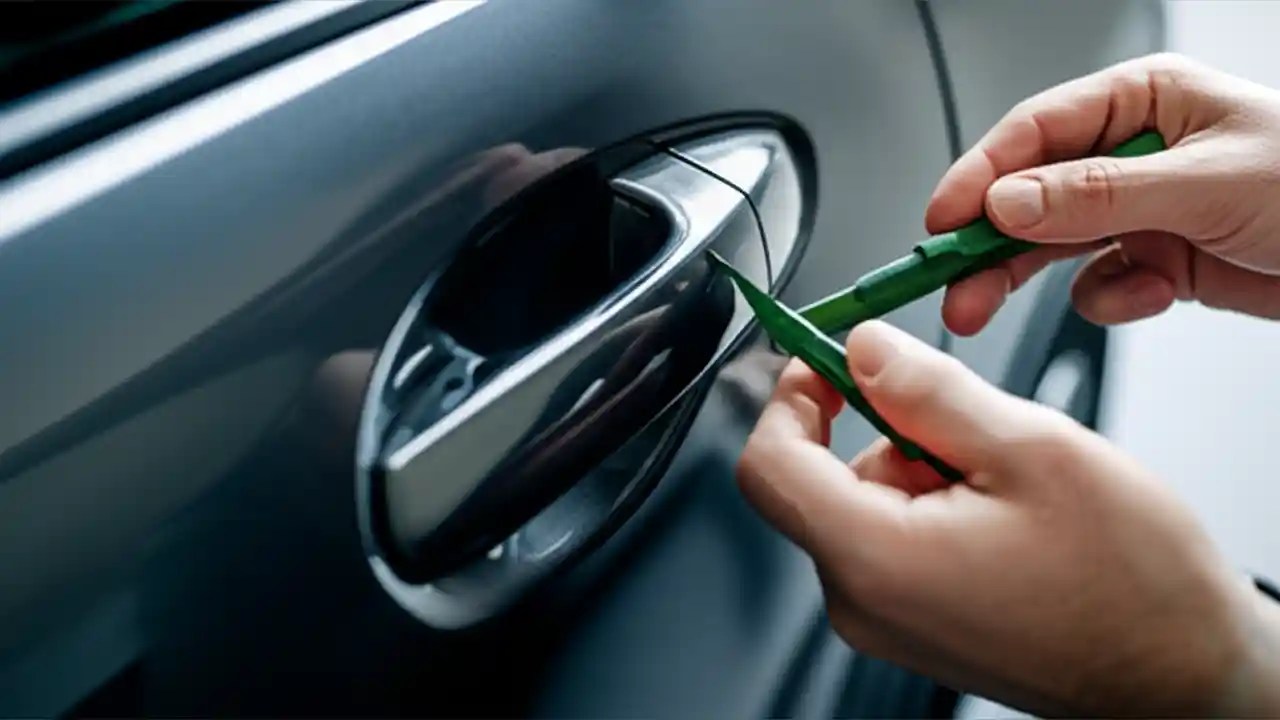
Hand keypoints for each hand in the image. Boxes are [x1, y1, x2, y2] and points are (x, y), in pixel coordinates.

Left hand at [737, 320, 1279, 716]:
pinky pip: (891, 540)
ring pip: (863, 504)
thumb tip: (864, 347)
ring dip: (919, 467)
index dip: (791, 398)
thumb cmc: (1131, 586)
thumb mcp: (1032, 450)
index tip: (827, 362)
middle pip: (820, 480)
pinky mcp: (914, 625)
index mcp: (874, 559)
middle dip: (884, 431)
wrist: (1185, 676)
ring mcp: (886, 621)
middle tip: (967, 427)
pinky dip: (933, 505)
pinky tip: (1003, 517)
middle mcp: (863, 602)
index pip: (768, 464)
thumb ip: (928, 391)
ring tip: (1005, 486)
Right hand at [932, 52, 1279, 334]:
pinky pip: (1100, 283)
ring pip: (1050, 243)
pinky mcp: (1157, 258)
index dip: (979, 177)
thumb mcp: (1205, 183)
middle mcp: (1133, 152)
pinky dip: (1113, 297)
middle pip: (1028, 193)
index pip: (1034, 133)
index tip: (940, 223)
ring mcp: (1141, 208)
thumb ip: (1097, 195)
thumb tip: (1008, 202)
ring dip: (1018, 279)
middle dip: (983, 240)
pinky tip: (1145, 293)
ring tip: (981, 307)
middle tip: (946, 280)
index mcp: (1143, 101)